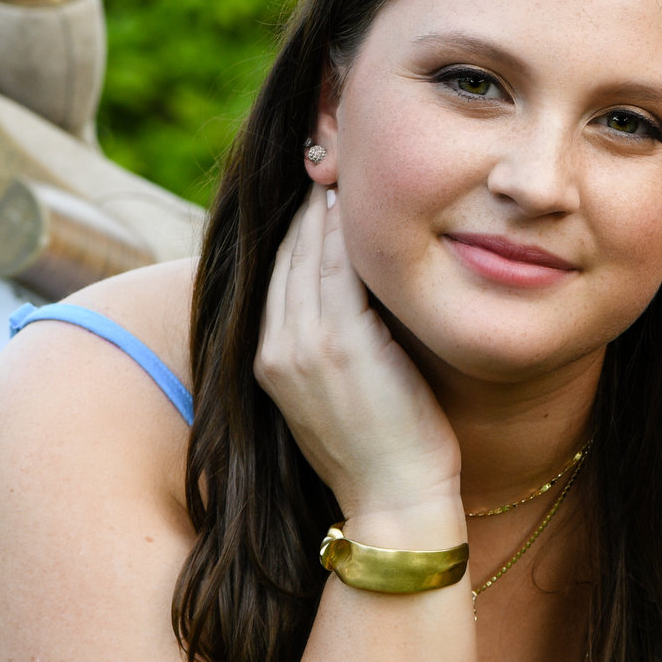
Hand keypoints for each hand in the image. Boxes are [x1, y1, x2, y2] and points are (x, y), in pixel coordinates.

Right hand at [254, 186, 462, 541]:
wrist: (394, 503)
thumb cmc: (380, 453)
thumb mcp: (336, 395)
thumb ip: (330, 347)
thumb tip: (356, 306)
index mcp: (267, 359)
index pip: (275, 272)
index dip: (295, 226)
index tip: (319, 189)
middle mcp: (275, 346)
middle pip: (284, 252)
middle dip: (307, 204)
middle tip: (330, 159)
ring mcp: (304, 343)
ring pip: (307, 252)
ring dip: (326, 207)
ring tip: (345, 167)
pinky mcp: (343, 342)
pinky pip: (338, 268)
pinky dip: (347, 232)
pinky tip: (362, 203)